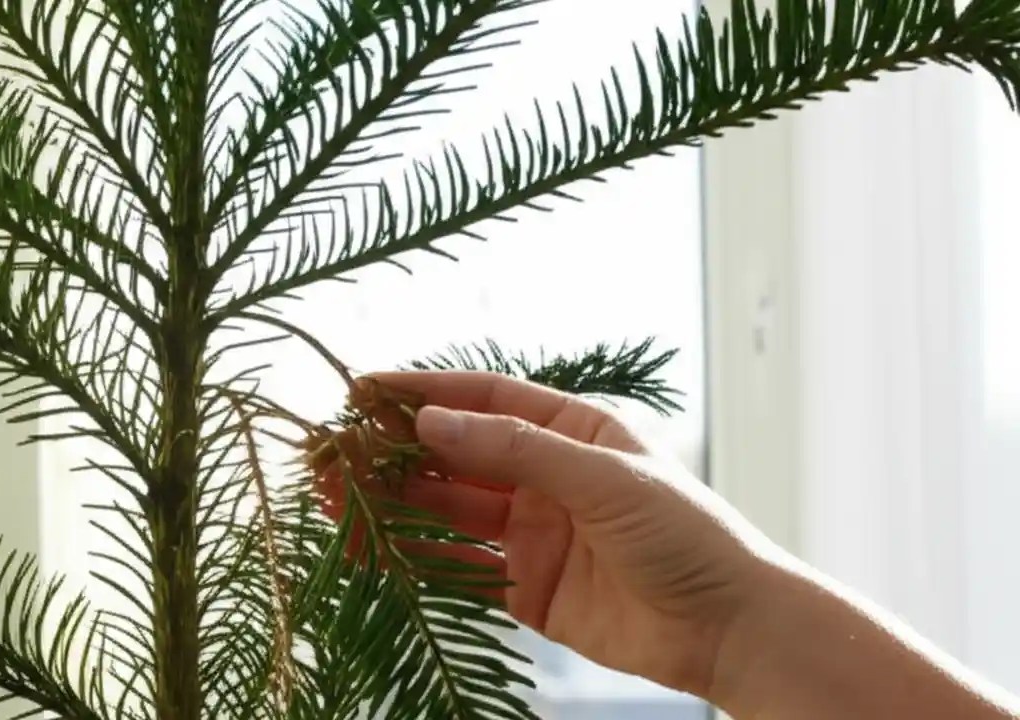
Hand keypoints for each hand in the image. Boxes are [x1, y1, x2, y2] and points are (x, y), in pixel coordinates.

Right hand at [333, 370, 783, 700]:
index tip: (362, 390)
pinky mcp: (525, 586)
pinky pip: (460, 564)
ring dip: (395, 500)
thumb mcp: (603, 478)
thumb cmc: (686, 533)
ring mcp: (532, 531)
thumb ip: (516, 452)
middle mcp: (545, 475)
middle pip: (455, 454)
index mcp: (572, 430)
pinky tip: (374, 546)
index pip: (482, 400)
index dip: (422, 392)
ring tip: (336, 494)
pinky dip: (417, 555)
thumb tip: (432, 423)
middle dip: (395, 450)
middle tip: (334, 449)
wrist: (730, 629)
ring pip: (448, 508)